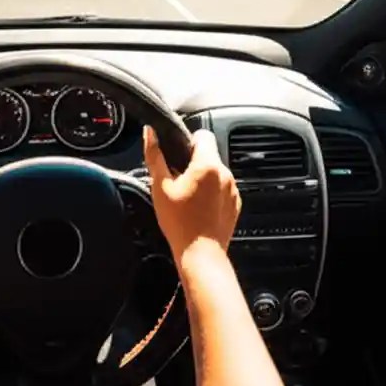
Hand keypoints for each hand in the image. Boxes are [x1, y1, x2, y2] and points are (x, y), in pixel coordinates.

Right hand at [143, 127, 240, 260]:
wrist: (200, 254)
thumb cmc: (179, 223)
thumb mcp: (160, 187)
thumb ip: (154, 155)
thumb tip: (149, 132)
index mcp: (207, 165)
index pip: (203, 135)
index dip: (188, 141)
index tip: (178, 156)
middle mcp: (225, 174)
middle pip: (209, 155)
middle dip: (194, 163)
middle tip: (178, 180)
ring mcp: (233, 190)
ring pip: (217, 172)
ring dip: (204, 178)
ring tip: (188, 197)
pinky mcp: (235, 204)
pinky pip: (223, 189)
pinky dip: (212, 193)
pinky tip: (199, 207)